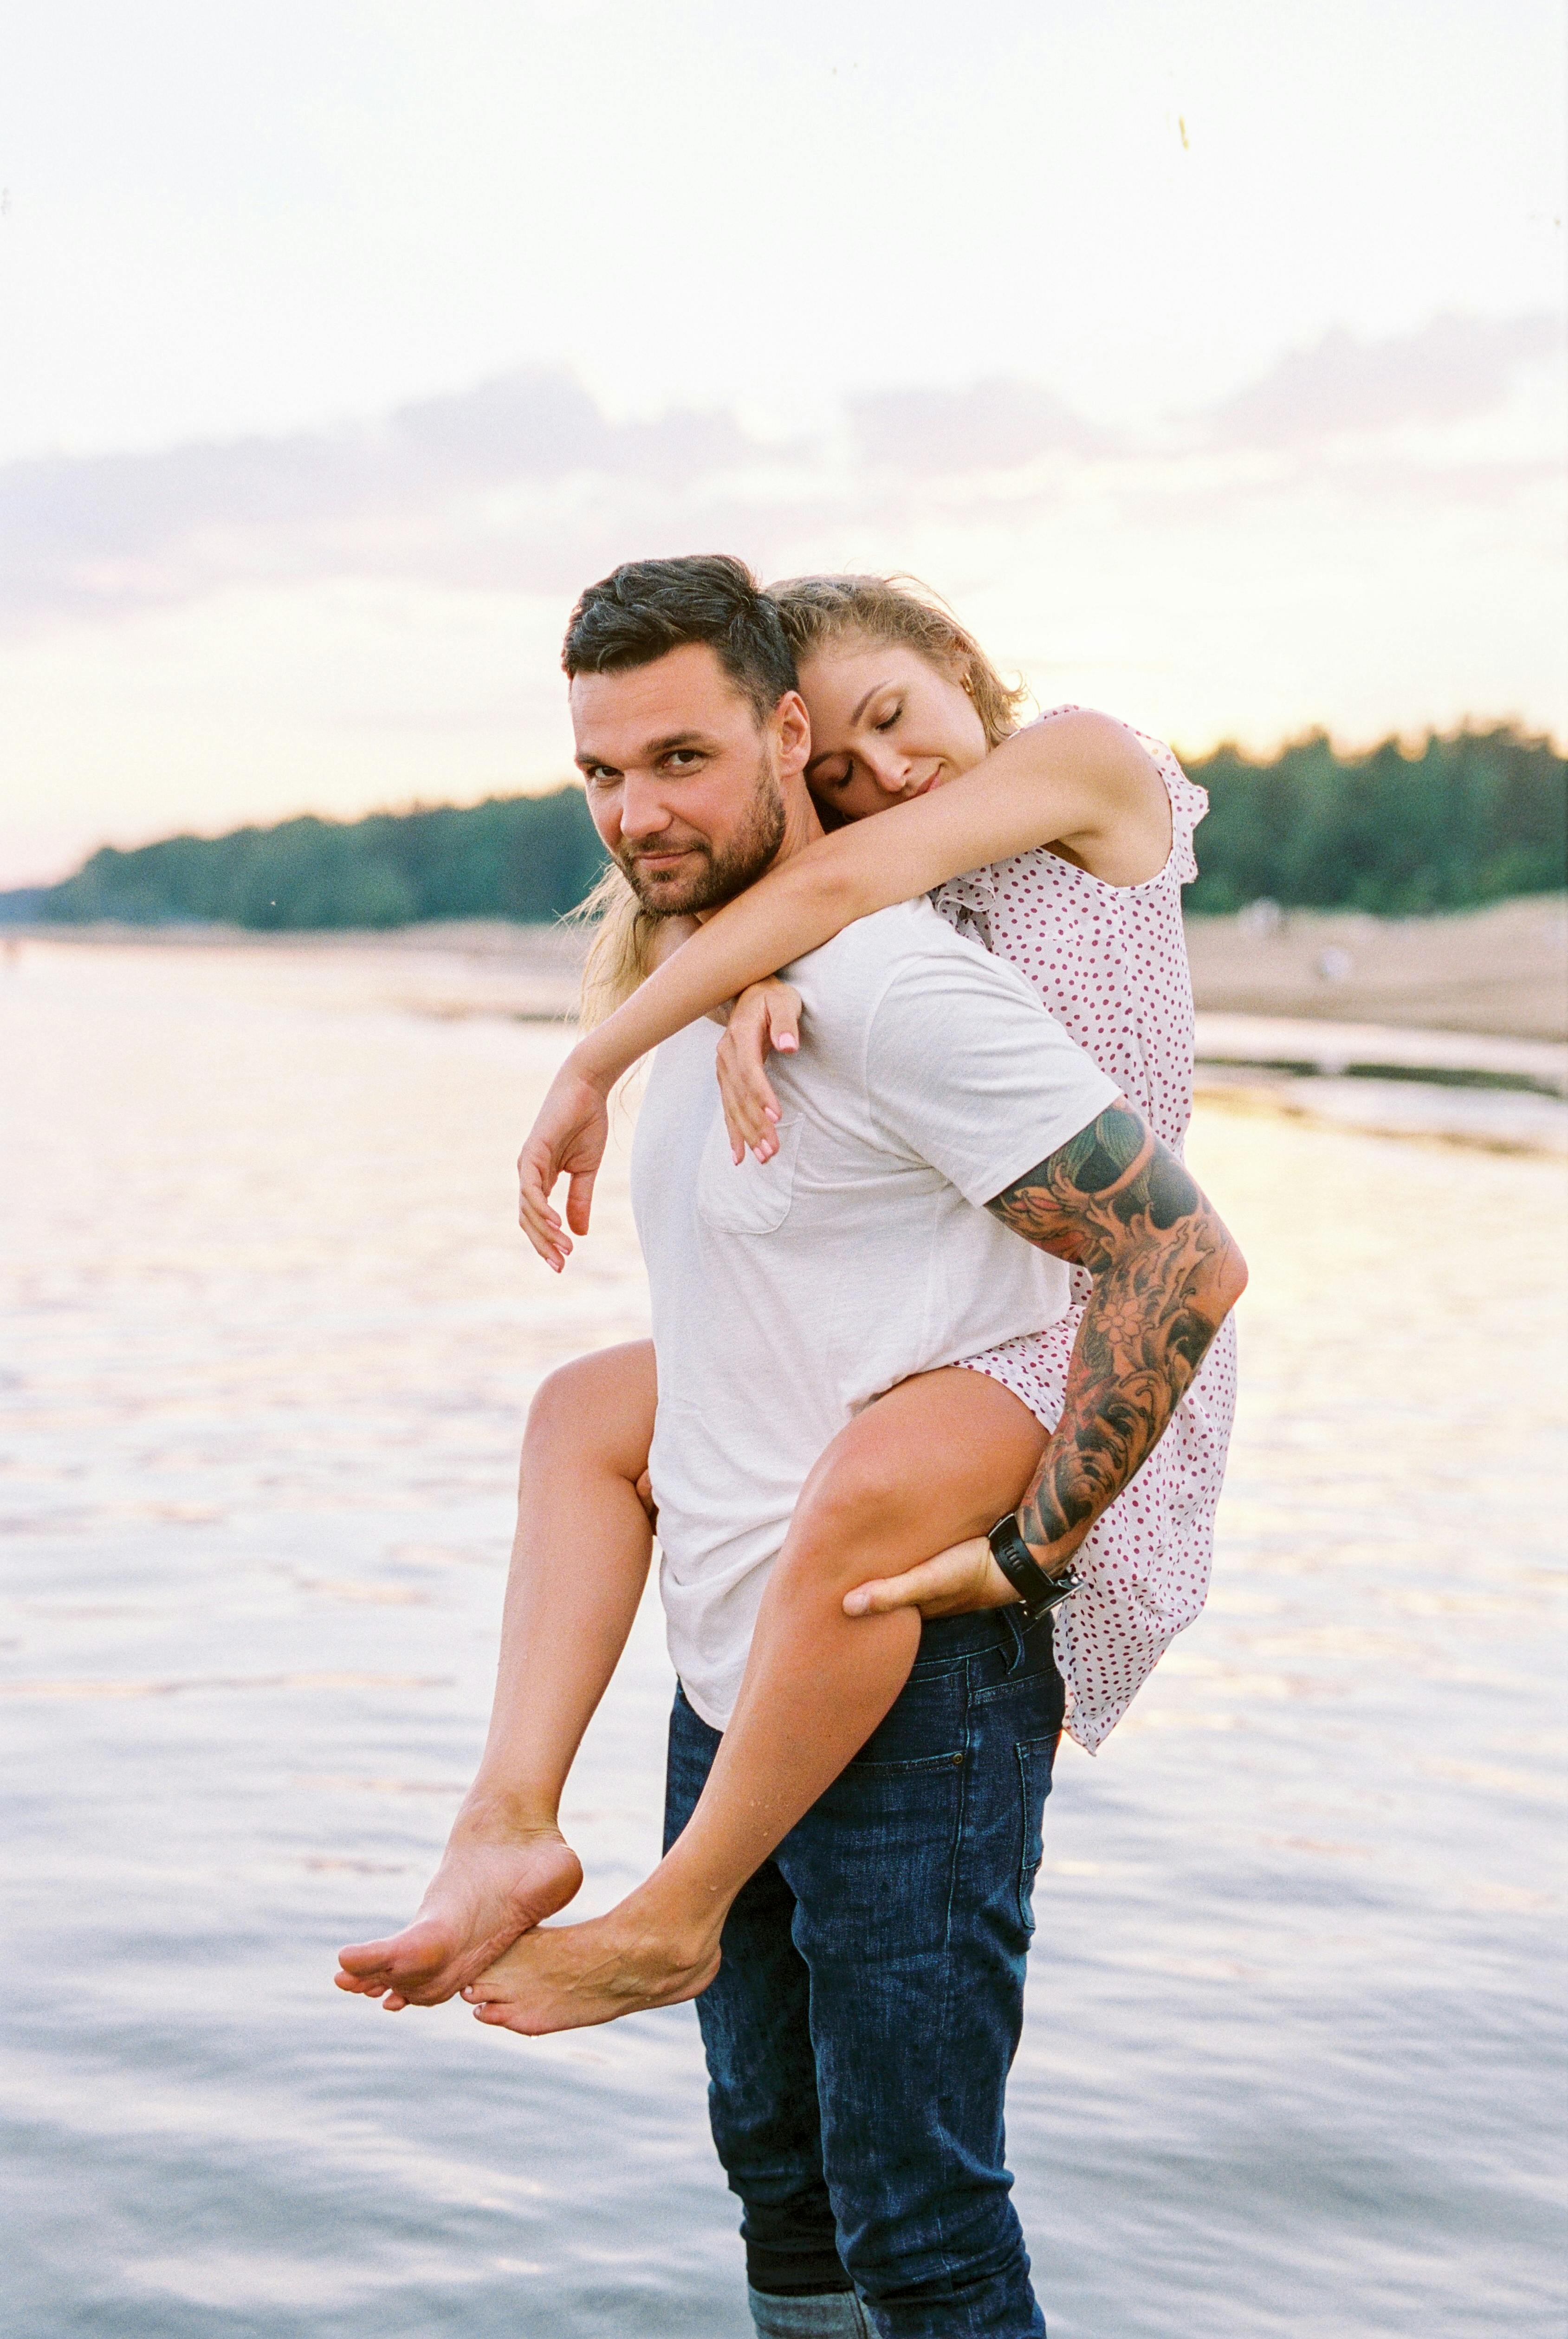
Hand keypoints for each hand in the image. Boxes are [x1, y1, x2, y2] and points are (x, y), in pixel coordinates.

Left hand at [517, 1053, 612, 1270]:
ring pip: (528, 1209)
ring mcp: (527, 1164)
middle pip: (528, 1220)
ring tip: (564, 1249)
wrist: (588, 1089)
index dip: (548, 1242)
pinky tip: (556, 1223)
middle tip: (560, 1266)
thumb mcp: (587, 1170)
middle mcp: (529, 1174)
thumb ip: (580, 1200)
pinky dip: (541, 1207)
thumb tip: (579, 1233)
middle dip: (543, 1245)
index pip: (538, 1219)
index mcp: (541, 1179)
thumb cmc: (586, 1123)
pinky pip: (532, 1188)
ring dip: (545, 1232)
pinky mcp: (532, 1152)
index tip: (563, 1264)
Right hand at [715, 980, 801, 1163]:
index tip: (776, 1117)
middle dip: (755, 1124)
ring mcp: (723, 1067)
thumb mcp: (784, 1001)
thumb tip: (789, 1046)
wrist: (749, 990)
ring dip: (746, 1133)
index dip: (761, 1094)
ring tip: (764, 1157)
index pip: (749, 1070)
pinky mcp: (726, 1077)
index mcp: (741, 1035)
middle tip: (772, 1150)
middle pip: (740, 1095)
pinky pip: (727, 1107)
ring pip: (733, 1105)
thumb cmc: (772, 996)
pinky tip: (739, 1155)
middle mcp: (726, 1053)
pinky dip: (733, 1132)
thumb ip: (786, 1022)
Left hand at [842, 1535, 1018, 1620]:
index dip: (855, 1603)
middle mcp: (926, 1597)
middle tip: (832, 1571)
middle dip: (866, 1584)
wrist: (1020, 1556)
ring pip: (904, 1574)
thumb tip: (846, 1606)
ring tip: (856, 1549)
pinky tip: (897, 1535)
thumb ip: (892, 1593)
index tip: (824, 1596)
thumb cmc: (971, 1569)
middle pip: (889, 1592)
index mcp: (916, 1608)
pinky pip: (920, 1556)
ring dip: (887, 1566)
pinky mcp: (950, 1558)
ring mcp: (940, 1579)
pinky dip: (906, 1551)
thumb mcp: (928, 1581)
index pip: (878, 1609)